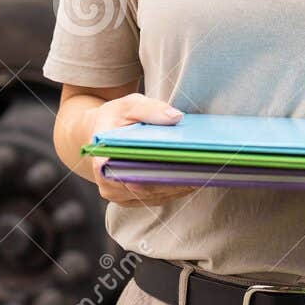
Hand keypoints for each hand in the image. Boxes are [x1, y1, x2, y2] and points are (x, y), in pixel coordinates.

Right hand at [86, 93, 199, 207]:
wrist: (102, 132)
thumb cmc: (116, 117)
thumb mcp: (130, 104)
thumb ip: (151, 109)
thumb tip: (176, 117)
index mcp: (102, 158)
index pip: (127, 171)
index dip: (153, 171)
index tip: (179, 165)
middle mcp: (107, 183)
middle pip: (145, 187)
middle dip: (173, 178)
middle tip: (201, 168)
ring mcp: (119, 195)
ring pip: (154, 196)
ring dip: (178, 186)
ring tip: (203, 172)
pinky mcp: (131, 200)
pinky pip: (156, 198)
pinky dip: (175, 189)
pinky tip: (193, 178)